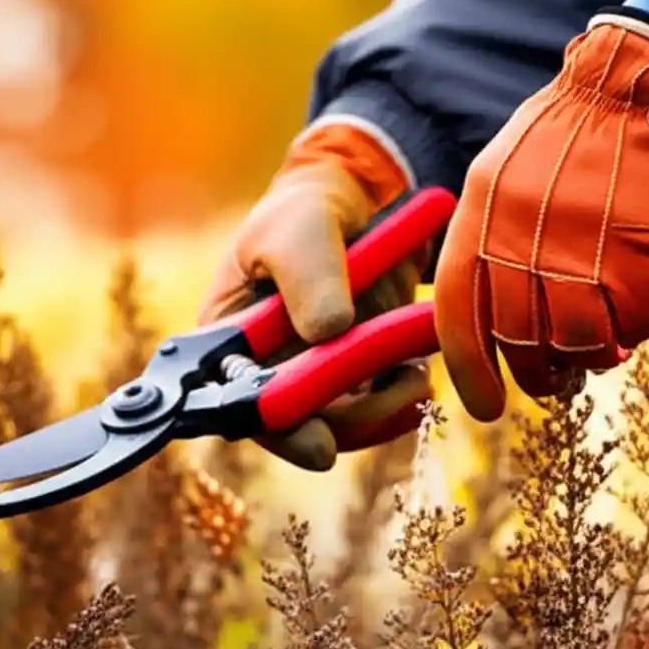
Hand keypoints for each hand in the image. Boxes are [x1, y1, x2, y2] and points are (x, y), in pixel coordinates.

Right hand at [197, 125, 432, 469]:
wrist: (353, 205)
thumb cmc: (305, 212)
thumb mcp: (300, 230)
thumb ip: (310, 275)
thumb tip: (328, 331)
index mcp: (228, 342)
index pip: (241, 403)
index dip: (279, 430)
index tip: (321, 444)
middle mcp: (264, 372)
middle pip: (299, 428)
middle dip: (354, 420)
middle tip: (403, 388)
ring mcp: (309, 381)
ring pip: (343, 427)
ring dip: (385, 409)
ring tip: (417, 372)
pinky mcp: (350, 383)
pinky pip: (374, 413)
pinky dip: (400, 401)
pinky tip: (419, 372)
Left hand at [433, 21, 648, 420]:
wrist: (634, 89)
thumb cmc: (562, 142)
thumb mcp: (497, 182)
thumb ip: (486, 251)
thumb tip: (492, 335)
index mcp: (478, 220)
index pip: (458, 319)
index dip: (471, 373)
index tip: (486, 408)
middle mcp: (522, 237)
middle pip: (518, 339)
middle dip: (536, 375)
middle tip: (552, 383)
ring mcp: (581, 245)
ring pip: (577, 341)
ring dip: (589, 359)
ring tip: (599, 351)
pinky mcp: (638, 250)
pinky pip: (634, 320)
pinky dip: (637, 329)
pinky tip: (638, 315)